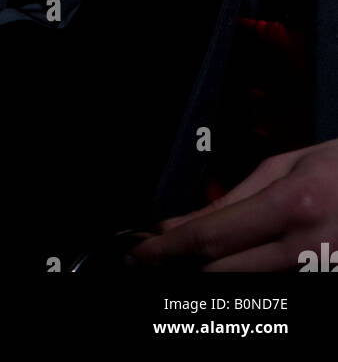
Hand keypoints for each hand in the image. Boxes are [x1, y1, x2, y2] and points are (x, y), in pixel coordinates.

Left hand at [131, 140, 337, 271]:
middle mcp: (305, 248)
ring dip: (206, 279)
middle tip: (149, 262)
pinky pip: (271, 292)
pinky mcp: (324, 287)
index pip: (212, 237)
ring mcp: (318, 274)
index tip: (139, 253)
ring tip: (181, 265)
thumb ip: (232, 199)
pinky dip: (242, 284)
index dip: (167, 249)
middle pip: (221, 274)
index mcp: (292, 206)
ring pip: (243, 290)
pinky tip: (225, 270)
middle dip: (178, 269)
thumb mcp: (286, 165)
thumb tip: (182, 222)